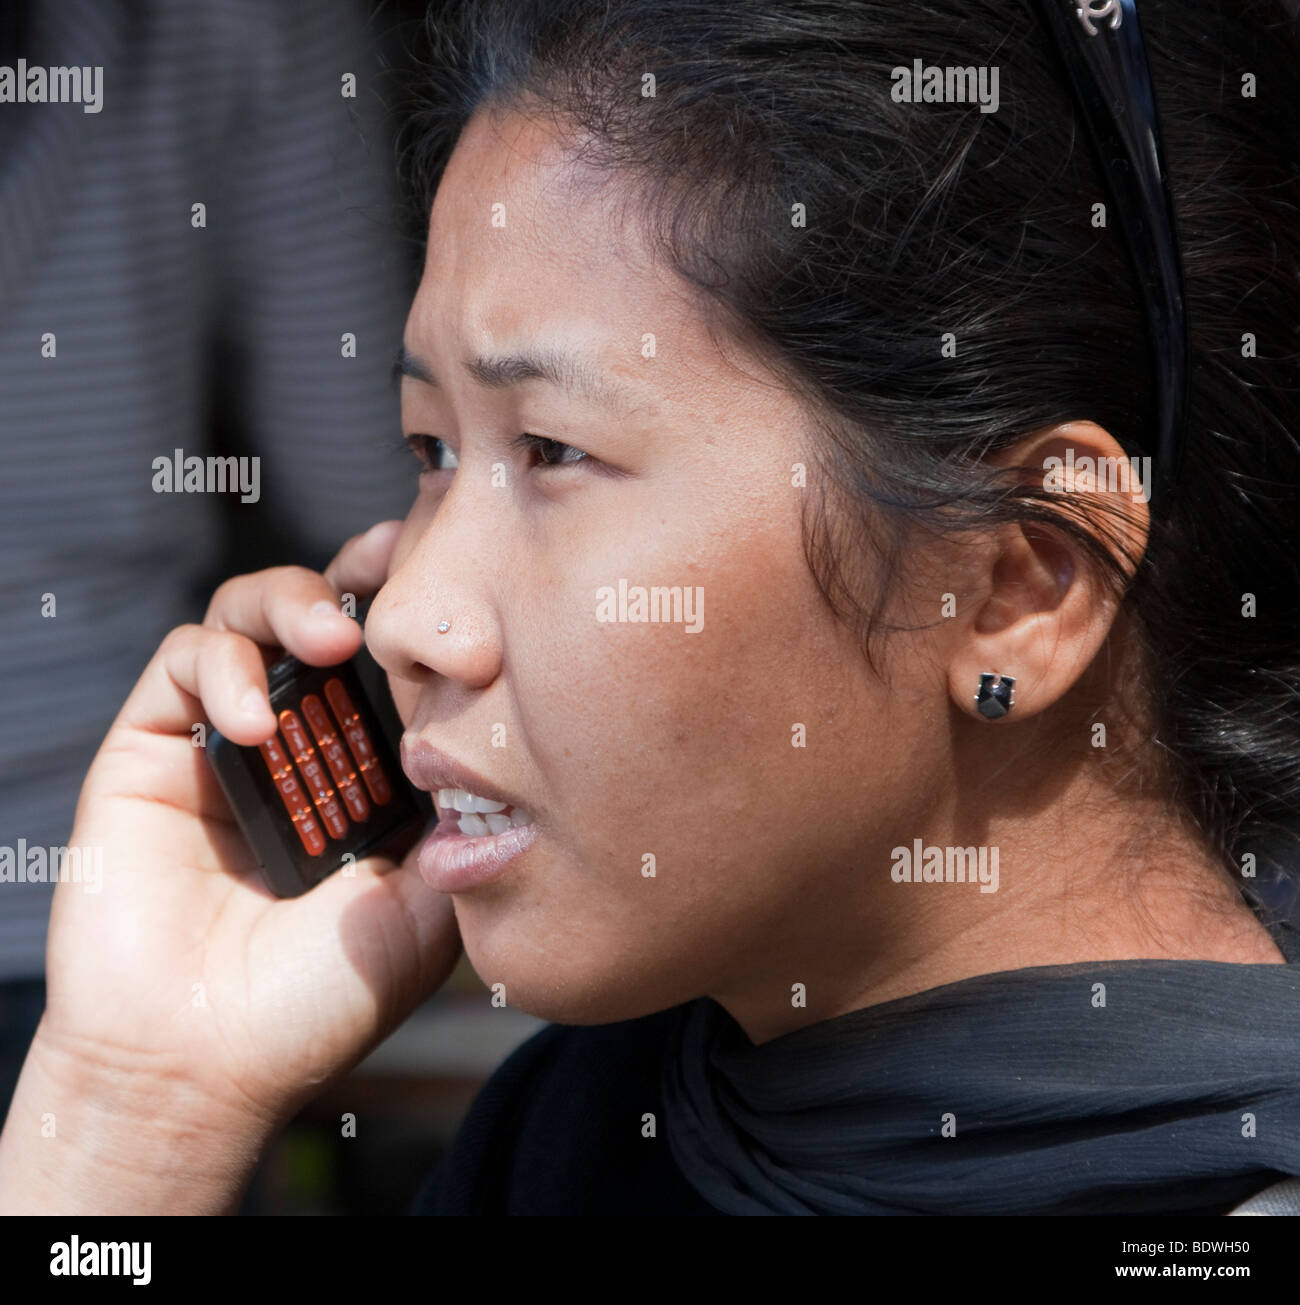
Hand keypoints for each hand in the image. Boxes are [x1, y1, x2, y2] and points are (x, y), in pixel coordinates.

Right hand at [31, 521, 459, 1140]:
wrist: (203, 1063)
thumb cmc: (320, 999)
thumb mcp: (430, 908)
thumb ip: (466, 825)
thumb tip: (512, 752)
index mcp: (368, 769)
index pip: (394, 660)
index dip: (419, 607)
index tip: (458, 565)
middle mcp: (302, 742)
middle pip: (325, 613)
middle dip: (359, 578)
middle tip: (394, 569)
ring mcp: (228, 739)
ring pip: (249, 614)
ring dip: (291, 604)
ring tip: (329, 641)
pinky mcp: (154, 746)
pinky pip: (183, 663)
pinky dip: (221, 670)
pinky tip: (253, 728)